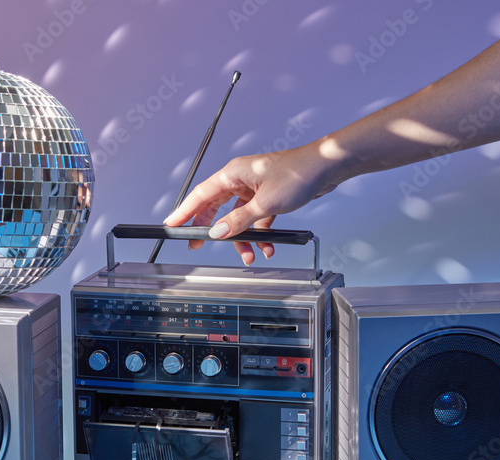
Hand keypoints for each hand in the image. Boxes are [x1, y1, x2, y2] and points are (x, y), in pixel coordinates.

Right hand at [162, 142, 335, 264]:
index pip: (201, 195)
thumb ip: (239, 220)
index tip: (172, 225)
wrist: (327, 167)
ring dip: (242, 237)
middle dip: (211, 229)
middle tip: (198, 244)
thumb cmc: (299, 172)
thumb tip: (219, 232)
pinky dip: (259, 233)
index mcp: (233, 173)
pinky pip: (256, 218)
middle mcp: (241, 179)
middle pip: (216, 207)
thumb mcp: (265, 203)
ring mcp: (255, 188)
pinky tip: (267, 244)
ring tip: (249, 252)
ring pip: (238, 217)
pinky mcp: (268, 196)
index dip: (184, 211)